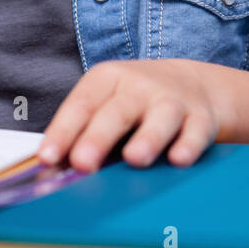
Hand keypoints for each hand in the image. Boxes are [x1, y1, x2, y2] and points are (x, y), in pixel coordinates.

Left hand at [37, 58, 222, 171]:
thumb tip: (51, 168)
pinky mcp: (200, 117)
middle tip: (83, 163)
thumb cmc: (135, 101)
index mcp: (107, 79)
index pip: (81, 105)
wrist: (191, 84)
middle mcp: (139, 86)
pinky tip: (178, 159)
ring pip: (160, 117)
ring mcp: (172, 100)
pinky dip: (188, 145)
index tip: (48, 157)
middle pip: (117, 111)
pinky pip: (195, 132)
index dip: (63, 131)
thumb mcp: (105, 103)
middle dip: (98, 137)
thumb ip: (80, 133)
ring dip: (148, 138)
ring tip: (135, 159)